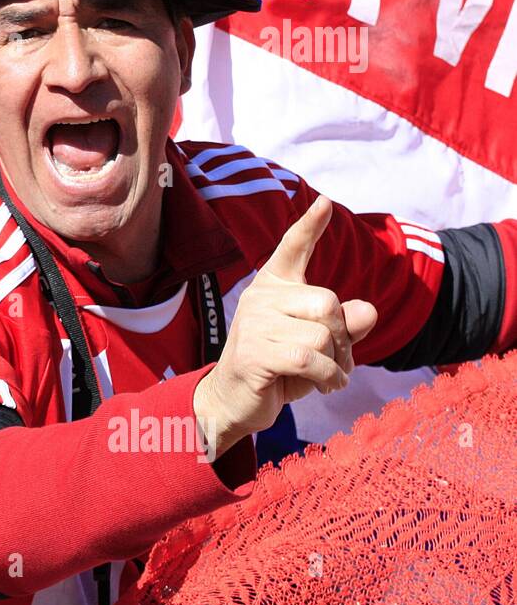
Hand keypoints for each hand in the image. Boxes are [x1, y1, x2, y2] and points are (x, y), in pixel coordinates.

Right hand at [193, 197, 377, 455]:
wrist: (237, 402)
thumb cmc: (280, 368)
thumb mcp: (319, 345)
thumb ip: (346, 325)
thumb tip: (367, 311)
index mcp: (274, 287)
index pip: (292, 249)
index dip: (309, 226)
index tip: (324, 202)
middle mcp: (260, 298)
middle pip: (328, 304)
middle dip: (344, 338)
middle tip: (338, 361)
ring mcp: (254, 324)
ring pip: (323, 335)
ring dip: (337, 364)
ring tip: (327, 377)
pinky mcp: (254, 353)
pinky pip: (311, 359)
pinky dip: (328, 377)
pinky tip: (324, 386)